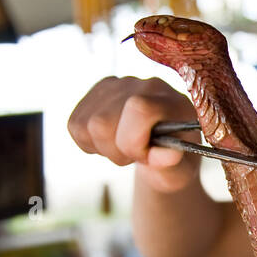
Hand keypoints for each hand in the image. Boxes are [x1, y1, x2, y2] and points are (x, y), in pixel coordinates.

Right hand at [67, 76, 200, 192]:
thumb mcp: (180, 171)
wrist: (162, 149)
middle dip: (116, 151)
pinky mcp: (96, 92)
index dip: (133, 142)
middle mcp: (143, 85)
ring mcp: (117, 86)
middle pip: (103, 122)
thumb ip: (174, 164)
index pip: (139, 108)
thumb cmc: (173, 161)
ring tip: (124, 147)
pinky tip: (110, 140)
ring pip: (88, 124)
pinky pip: (75, 125)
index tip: (144, 156)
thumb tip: (169, 155)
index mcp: (171, 100)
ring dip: (103, 148)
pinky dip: (88, 142)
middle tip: (134, 155)